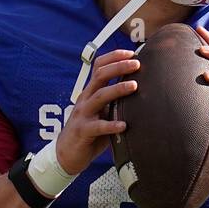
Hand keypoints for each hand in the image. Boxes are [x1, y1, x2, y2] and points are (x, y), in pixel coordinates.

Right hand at [55, 49, 139, 177]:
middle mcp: (86, 99)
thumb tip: (141, 91)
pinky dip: (111, 125)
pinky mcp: (83, 131)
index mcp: (91, 92)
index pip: (99, 67)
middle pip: (100, 76)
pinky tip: (124, 125)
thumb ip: (116, 102)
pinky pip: (97, 126)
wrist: (66, 154)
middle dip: (118, 67)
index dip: (114, 57)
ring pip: (99, 97)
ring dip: (117, 90)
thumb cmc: (89, 131)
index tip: (131, 53)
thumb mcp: (102, 112)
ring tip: (134, 86)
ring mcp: (83, 114)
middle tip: (136, 64)